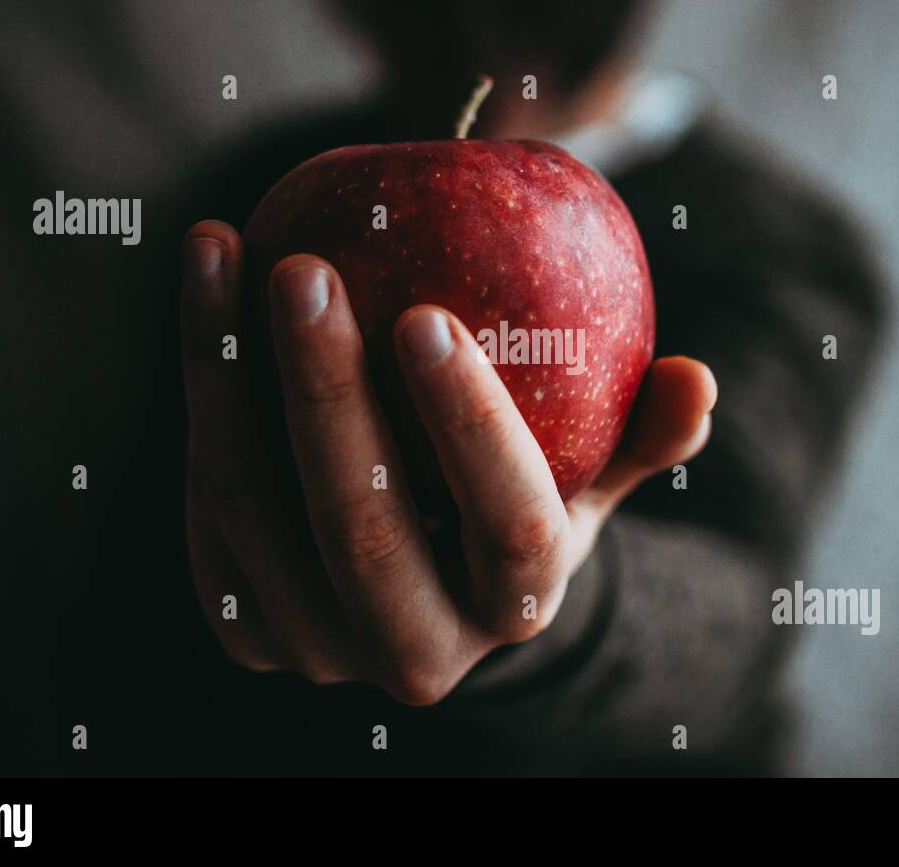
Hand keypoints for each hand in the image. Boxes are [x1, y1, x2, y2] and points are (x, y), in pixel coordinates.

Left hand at [180, 219, 716, 703]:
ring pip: (257, 514)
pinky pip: (207, 508)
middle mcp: (417, 651)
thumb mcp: (592, 470)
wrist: (430, 589)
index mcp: (517, 606)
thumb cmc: (522, 499)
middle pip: (364, 530)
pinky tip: (205, 295)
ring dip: (228, 377)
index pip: (508, 522)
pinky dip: (201, 398)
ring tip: (223, 247)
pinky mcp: (245, 626)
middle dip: (327, 393)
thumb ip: (642, 431)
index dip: (471, 425)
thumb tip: (697, 379)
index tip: (428, 312)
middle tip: (304, 268)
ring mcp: (318, 650)